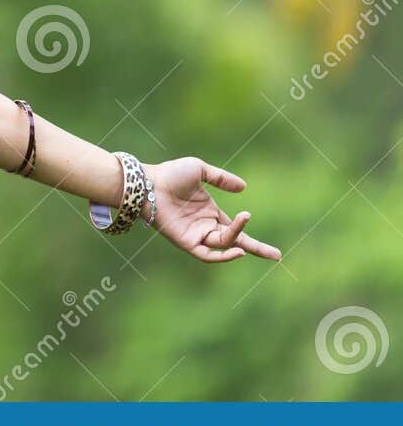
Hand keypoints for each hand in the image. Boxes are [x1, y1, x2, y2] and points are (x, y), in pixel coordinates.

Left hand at [141, 157, 282, 262]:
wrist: (148, 183)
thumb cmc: (169, 174)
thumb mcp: (200, 170)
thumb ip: (221, 178)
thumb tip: (244, 188)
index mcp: (210, 213)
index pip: (236, 229)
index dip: (253, 237)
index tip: (275, 251)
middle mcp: (205, 227)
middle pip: (235, 242)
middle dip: (256, 249)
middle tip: (277, 255)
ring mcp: (196, 236)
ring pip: (224, 243)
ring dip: (236, 234)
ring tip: (244, 216)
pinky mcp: (186, 242)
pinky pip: (207, 255)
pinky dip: (222, 255)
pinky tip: (236, 249)